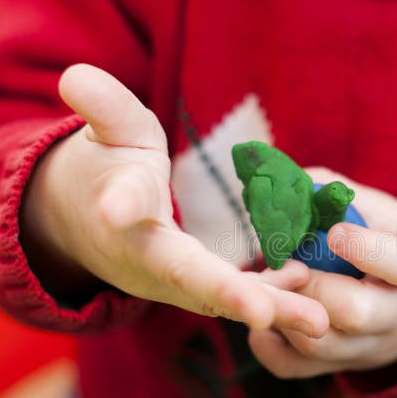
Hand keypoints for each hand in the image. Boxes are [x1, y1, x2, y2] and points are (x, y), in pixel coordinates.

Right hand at [20, 64, 327, 336]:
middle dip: (226, 293)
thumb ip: (104, 107)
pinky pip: (238, 297)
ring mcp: (174, 281)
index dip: (121, 202)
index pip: (121, 203)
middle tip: (264, 314)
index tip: (114, 208)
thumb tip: (78, 75)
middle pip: (185, 276)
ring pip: (221, 300)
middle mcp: (147, 257)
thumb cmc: (109, 167)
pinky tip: (312, 292)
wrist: (88, 221)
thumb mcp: (111, 132)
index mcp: (119, 211)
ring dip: (270, 309)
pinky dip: (274, 298)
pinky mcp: (199, 287)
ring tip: (318, 321)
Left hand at [248, 168, 396, 377]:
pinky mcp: (335, 366)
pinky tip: (263, 315)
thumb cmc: (387, 242)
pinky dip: (267, 343)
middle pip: (356, 313)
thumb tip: (284, 182)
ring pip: (319, 344)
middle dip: (314, 286)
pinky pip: (292, 367)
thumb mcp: (377, 210)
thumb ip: (334, 192)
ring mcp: (366, 348)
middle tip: (291, 265)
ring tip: (271, 283)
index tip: (335, 233)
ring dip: (284, 311)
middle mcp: (396, 315)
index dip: (366, 250)